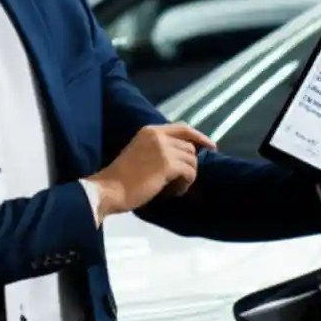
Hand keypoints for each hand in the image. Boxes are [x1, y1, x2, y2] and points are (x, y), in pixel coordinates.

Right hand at [86, 123, 215, 220]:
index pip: (183, 128)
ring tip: (172, 188)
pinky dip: (185, 185)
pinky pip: (190, 173)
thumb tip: (184, 155)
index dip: (199, 137)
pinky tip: (173, 192)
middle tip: (178, 182)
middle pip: (190, 147)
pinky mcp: (168, 164)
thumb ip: (159, 149)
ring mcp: (164, 148)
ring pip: (192, 161)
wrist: (109, 189)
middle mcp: (158, 135)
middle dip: (189, 165)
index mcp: (150, 130)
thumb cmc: (121, 177)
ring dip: (186, 177)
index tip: (211, 147)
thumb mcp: (140, 152)